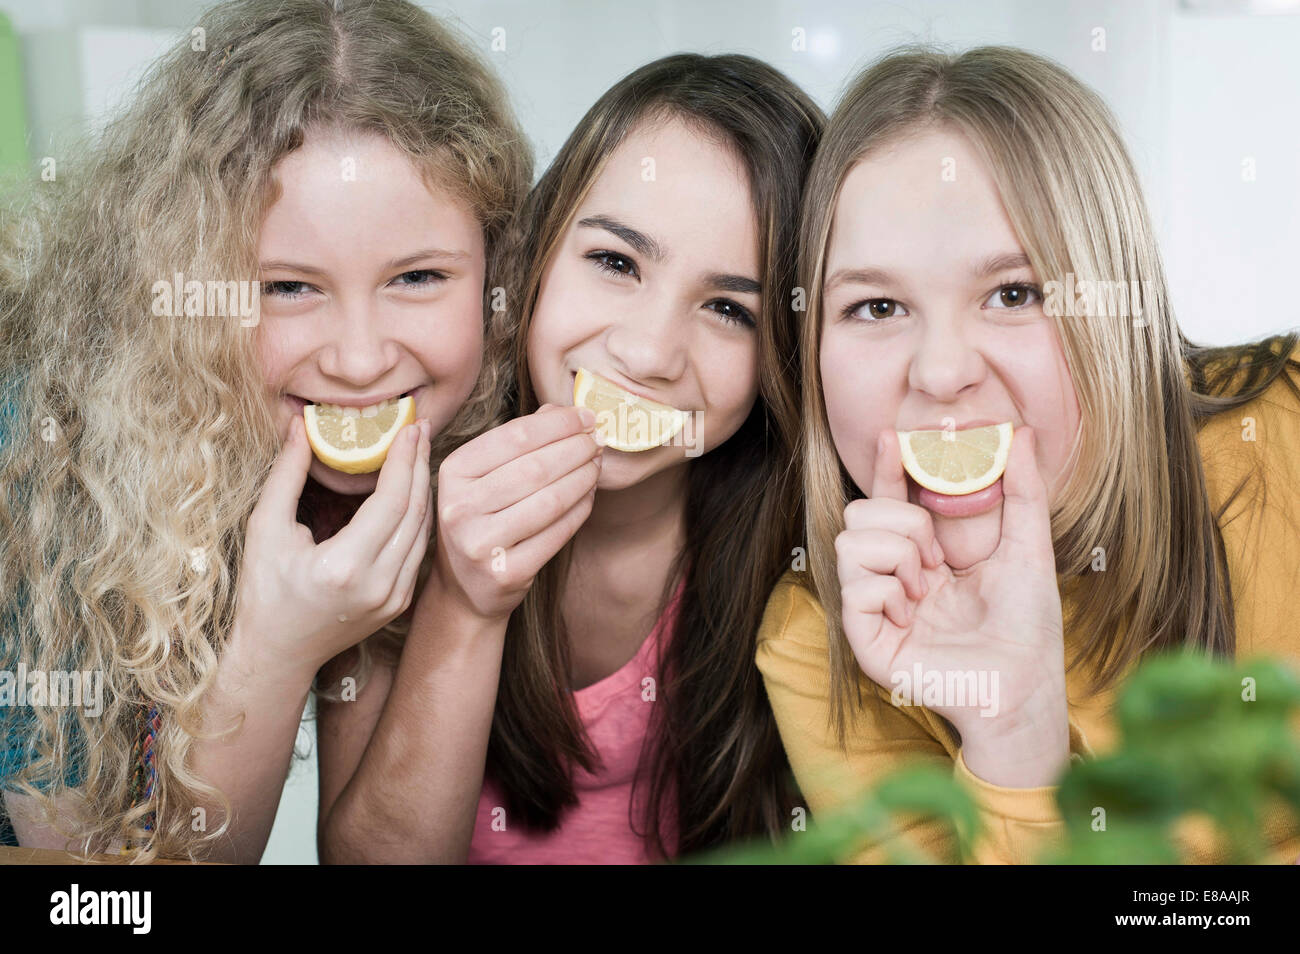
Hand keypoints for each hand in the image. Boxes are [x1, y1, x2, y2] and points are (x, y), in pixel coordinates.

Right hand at [234, 415, 433, 675]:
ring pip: (422, 532)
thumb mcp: (264, 530)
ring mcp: (394, 598)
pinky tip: (412, 493)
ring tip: (417, 454)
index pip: (391, 501)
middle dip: (419, 466)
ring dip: (423, 490)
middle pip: (415, 513)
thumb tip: (301, 426)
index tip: (408, 428)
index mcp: (345, 566)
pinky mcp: (399, 604)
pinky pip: (417, 551)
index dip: (404, 460)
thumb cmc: (264, 593)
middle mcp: (379, 584)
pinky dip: (418, 518)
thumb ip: (286, 476)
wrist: (278, 654)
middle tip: (418, 430)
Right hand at [432, 403, 601, 620]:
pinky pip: (557, 533)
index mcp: (453, 472)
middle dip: (576, 449)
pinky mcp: (506, 572)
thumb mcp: (483, 476)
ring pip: (550, 500)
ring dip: (583, 478)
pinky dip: (580, 510)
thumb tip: (562, 411)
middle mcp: (461, 508)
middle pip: (536, 467)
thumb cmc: (481, 518)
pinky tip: (589, 495)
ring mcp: (481, 543)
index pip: (515, 436)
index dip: (558, 424)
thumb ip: (518, 440)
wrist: (465, 587)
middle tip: (597, 441)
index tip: (586, 417)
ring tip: (596, 465)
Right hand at [837, 426, 1068, 784]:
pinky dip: (888, 593)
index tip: (892, 436)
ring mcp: (874, 608)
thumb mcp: (1029, 547)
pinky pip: (854, 587)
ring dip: (897, 557)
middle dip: (902, 523)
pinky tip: (914, 617)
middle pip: (857, 513)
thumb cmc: (1028, 626)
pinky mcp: (864, 638)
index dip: (885, 467)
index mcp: (922, 557)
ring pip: (848, 543)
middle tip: (937, 561)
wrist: (1023, 683)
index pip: (889, 500)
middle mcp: (890, 578)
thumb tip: (1022, 433)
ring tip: (926, 591)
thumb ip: (1022, 490)